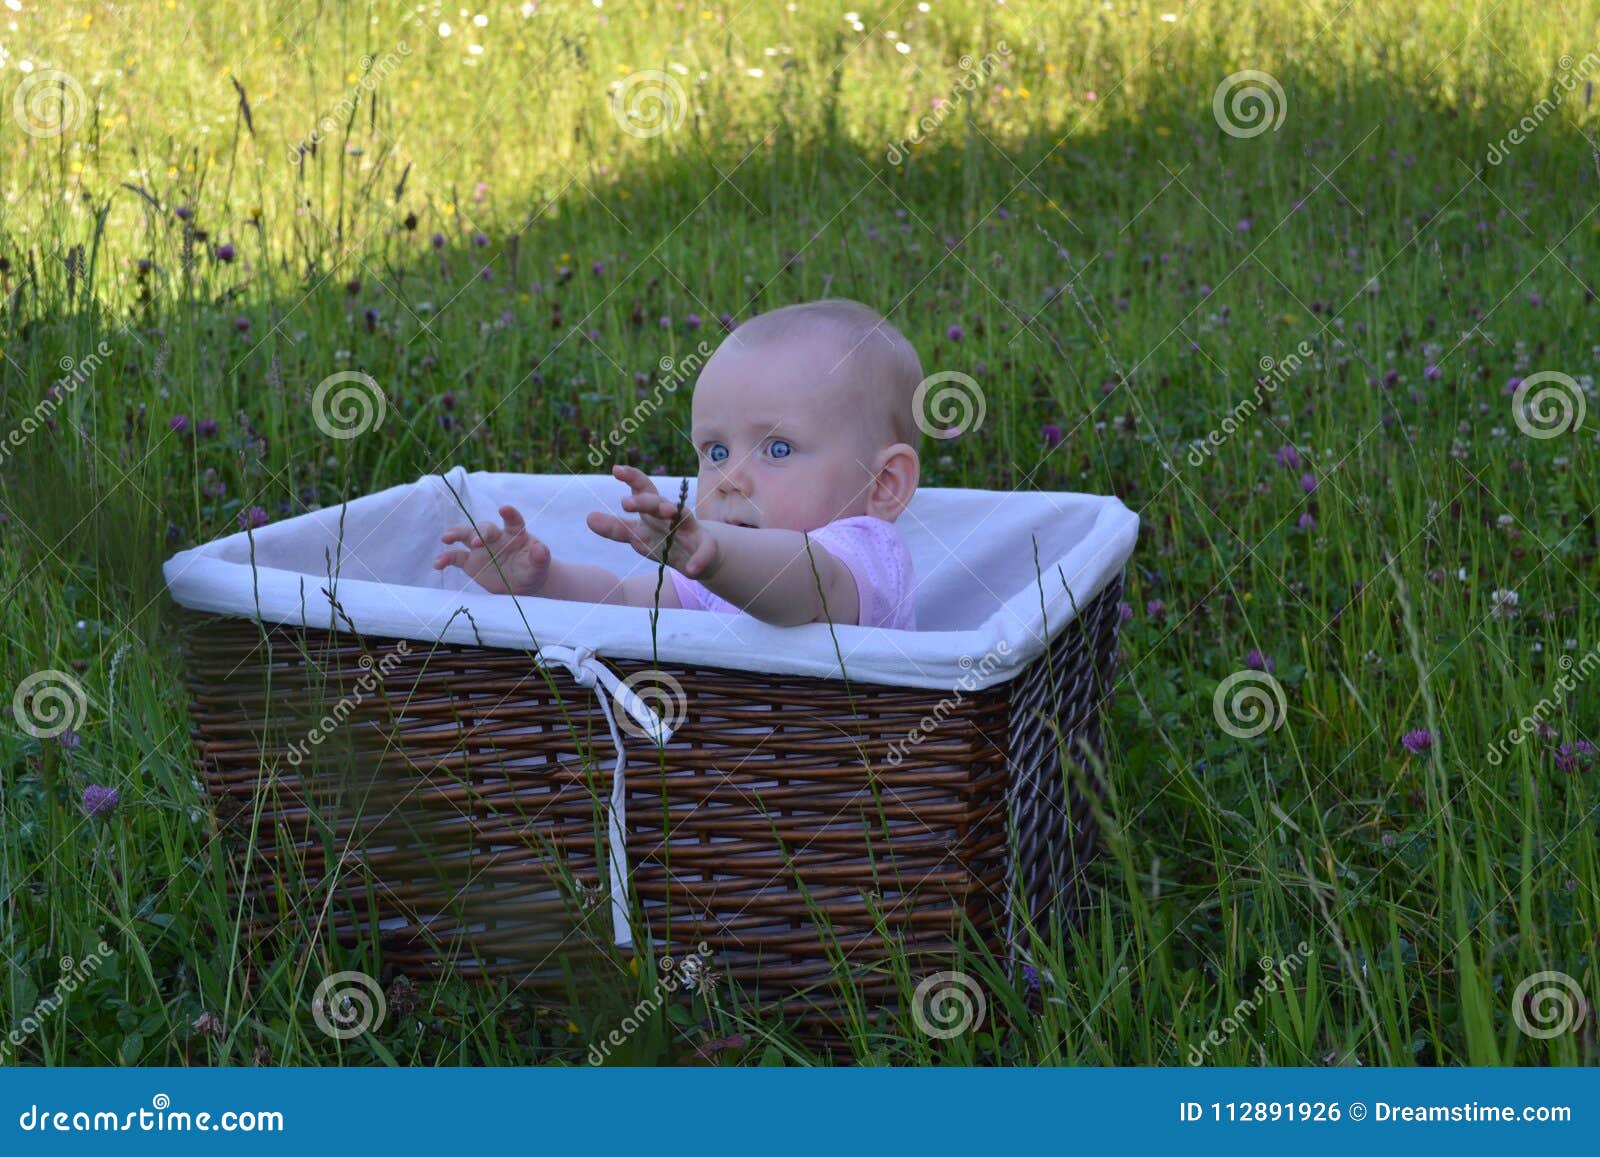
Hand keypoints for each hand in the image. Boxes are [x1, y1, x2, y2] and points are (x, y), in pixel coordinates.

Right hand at [434, 504, 551, 594]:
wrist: (521, 584)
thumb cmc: (532, 570)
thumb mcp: (539, 566)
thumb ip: (541, 557)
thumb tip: (540, 550)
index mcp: (515, 534)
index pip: (513, 521)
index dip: (509, 514)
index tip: (504, 509)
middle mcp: (496, 537)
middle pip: (485, 528)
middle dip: (480, 533)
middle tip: (476, 542)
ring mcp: (481, 548)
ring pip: (465, 535)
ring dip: (455, 534)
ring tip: (446, 539)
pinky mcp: (470, 562)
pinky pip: (455, 557)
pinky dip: (445, 558)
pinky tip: (438, 564)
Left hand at [586, 465, 720, 578]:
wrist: (698, 559)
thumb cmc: (664, 541)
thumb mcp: (638, 536)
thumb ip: (615, 528)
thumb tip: (589, 518)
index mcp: (653, 511)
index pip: (642, 489)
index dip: (631, 478)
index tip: (615, 469)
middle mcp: (673, 515)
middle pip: (659, 502)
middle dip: (645, 500)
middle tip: (625, 503)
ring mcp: (691, 530)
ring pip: (684, 515)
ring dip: (675, 512)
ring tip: (667, 511)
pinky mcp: (707, 547)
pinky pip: (705, 552)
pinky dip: (699, 560)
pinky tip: (690, 571)